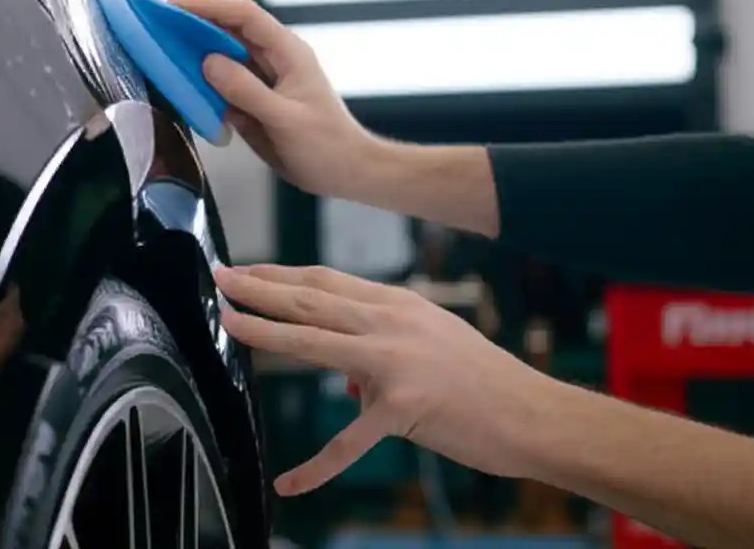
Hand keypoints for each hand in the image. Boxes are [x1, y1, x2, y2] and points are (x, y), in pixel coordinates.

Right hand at [172, 0, 379, 201]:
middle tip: (157, 26)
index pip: (244, 15)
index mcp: (287, 52)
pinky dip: (202, 85)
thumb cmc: (326, 145)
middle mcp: (273, 60)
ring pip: (223, 58)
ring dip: (195, 54)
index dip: (209, 6)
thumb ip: (246, 91)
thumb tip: (208, 62)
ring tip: (160, 51)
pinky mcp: (255, 103)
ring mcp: (263, 81)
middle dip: (195, 25)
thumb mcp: (285, 119)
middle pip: (229, 31)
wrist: (346, 173)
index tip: (174, 7)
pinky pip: (223, 87)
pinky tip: (180, 86)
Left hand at [215, 264, 552, 495]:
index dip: (280, 273)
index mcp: (397, 305)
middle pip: (311, 298)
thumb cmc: (482, 382)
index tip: (245, 269)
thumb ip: (382, 346)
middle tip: (220, 278)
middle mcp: (392, 323)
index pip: (325, 280)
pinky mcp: (403, 408)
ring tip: (230, 322)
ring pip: (315, 341)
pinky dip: (317, 467)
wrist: (533, 415)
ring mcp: (395, 362)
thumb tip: (344, 373)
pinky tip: (291, 484)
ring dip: (266, 330)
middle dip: (260, 287)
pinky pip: (349, 441)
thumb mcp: (431, 342)